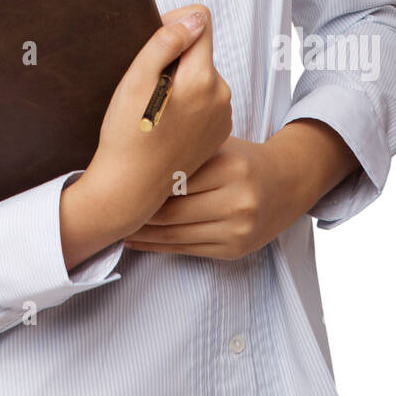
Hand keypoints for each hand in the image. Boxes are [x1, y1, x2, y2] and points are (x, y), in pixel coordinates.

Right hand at [79, 3, 231, 242]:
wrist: (131, 190)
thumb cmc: (127, 136)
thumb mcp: (136, 81)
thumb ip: (166, 42)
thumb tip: (194, 17)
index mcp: (202, 79)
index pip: (201, 21)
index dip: (174, 22)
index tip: (153, 46)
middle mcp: (221, 95)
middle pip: (199, 50)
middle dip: (174, 58)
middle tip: (147, 87)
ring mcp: (223, 115)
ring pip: (201, 75)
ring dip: (180, 81)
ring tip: (155, 109)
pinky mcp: (219, 131)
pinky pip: (205, 99)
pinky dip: (187, 102)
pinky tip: (166, 124)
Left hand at [122, 134, 307, 259]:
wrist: (287, 184)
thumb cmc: (242, 159)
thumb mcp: (219, 145)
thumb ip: (184, 150)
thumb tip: (133, 158)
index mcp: (230, 167)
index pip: (173, 181)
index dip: (142, 184)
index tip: (115, 183)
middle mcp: (237, 201)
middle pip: (172, 212)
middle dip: (137, 212)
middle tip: (108, 208)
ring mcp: (238, 229)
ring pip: (176, 236)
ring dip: (142, 234)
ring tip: (116, 226)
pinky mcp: (235, 250)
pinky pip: (187, 250)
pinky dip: (158, 247)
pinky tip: (137, 240)